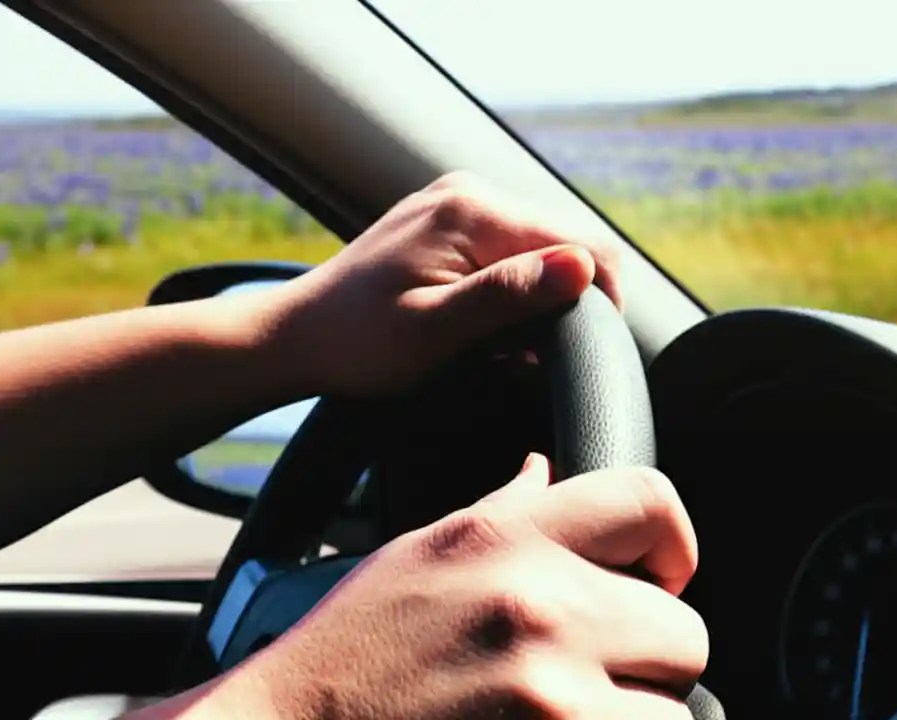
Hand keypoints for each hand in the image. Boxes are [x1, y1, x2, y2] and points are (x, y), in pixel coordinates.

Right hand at [212, 453, 706, 718]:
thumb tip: (547, 470)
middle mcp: (536, 605)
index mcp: (502, 539)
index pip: (648, 500)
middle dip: (645, 663)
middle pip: (683, 632)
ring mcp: (550, 694)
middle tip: (587, 680)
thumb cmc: (351, 659)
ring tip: (559, 719)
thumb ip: (503, 512)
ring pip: (673, 715)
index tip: (660, 579)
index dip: (672, 543)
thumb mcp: (419, 556)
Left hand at [281, 171, 622, 395]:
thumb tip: (582, 268)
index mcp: (474, 210)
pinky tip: (489, 331)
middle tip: (536, 359)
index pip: (580, 244)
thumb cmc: (357, 343)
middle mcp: (472, 192)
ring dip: (539, 301)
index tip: (588, 354)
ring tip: (505, 349)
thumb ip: (509, 296)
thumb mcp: (436, 331)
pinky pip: (510, 253)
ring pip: (541, 251)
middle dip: (569, 302)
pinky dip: (513, 294)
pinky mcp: (451, 224)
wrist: (295, 337)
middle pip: (565, 243)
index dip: (601, 300)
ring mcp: (460, 204)